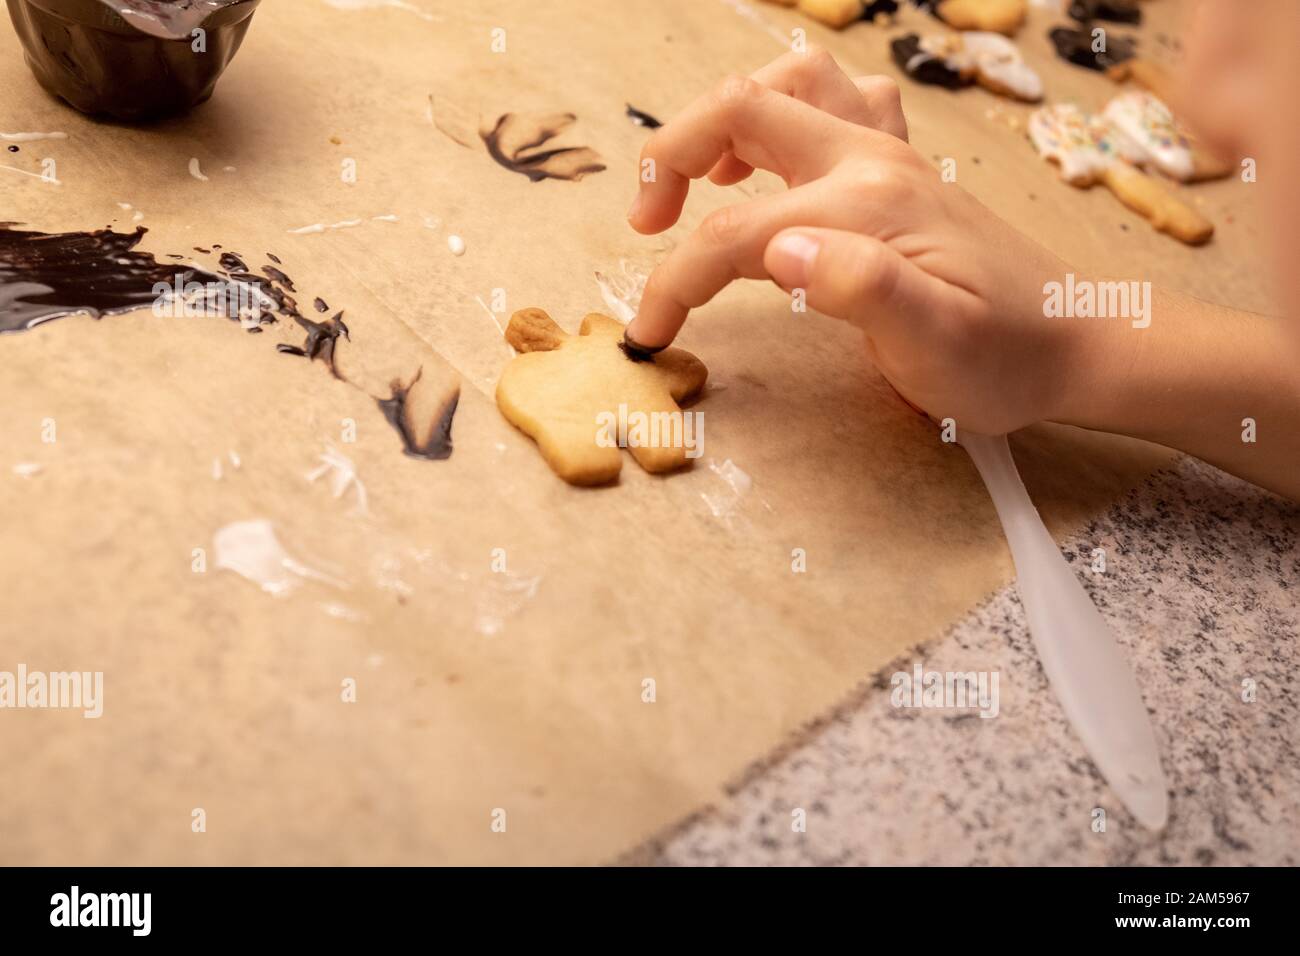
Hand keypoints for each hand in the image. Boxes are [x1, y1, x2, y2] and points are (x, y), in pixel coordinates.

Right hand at [625, 48, 1079, 434]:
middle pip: (743, 108)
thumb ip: (859, 288)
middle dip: (671, 157)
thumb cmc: (1003, 358)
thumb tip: (777, 251)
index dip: (674, 280)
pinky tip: (780, 163)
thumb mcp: (934, 345)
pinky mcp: (901, 169)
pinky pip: (840, 101)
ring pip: (790, 82)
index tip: (648, 335)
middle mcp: (872, 161)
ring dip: (729, 119)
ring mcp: (889, 155)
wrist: (1077, 344)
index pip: (735, 232)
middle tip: (646, 225)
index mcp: (866, 207)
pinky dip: (790, 113)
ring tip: (706, 182)